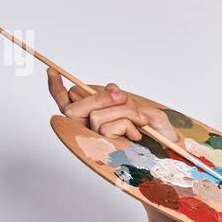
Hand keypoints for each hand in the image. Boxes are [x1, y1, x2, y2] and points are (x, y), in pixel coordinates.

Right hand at [47, 69, 176, 143]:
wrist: (170, 149)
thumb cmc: (156, 130)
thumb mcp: (140, 108)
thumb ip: (121, 100)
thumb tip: (110, 89)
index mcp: (95, 115)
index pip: (67, 102)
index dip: (56, 88)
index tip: (52, 70)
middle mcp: (89, 129)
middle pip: (76, 106)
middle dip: (102, 97)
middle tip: (123, 97)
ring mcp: (95, 141)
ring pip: (96, 116)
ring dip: (124, 112)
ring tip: (140, 121)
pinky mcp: (104, 150)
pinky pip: (107, 127)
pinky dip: (126, 124)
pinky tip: (137, 133)